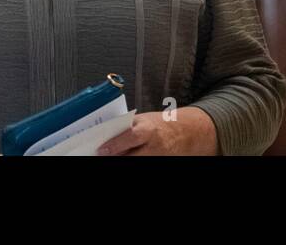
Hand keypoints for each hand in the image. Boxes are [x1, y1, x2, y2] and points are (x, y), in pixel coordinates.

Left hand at [96, 108, 217, 155]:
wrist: (184, 132)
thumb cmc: (160, 124)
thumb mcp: (144, 120)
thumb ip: (128, 128)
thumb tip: (106, 136)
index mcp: (149, 129)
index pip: (131, 137)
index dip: (115, 144)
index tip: (101, 150)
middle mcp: (154, 145)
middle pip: (132, 156)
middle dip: (116, 157)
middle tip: (102, 157)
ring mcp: (157, 157)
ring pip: (136, 162)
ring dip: (123, 160)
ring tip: (111, 157)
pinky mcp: (158, 163)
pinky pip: (142, 164)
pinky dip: (132, 161)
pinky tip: (125, 157)